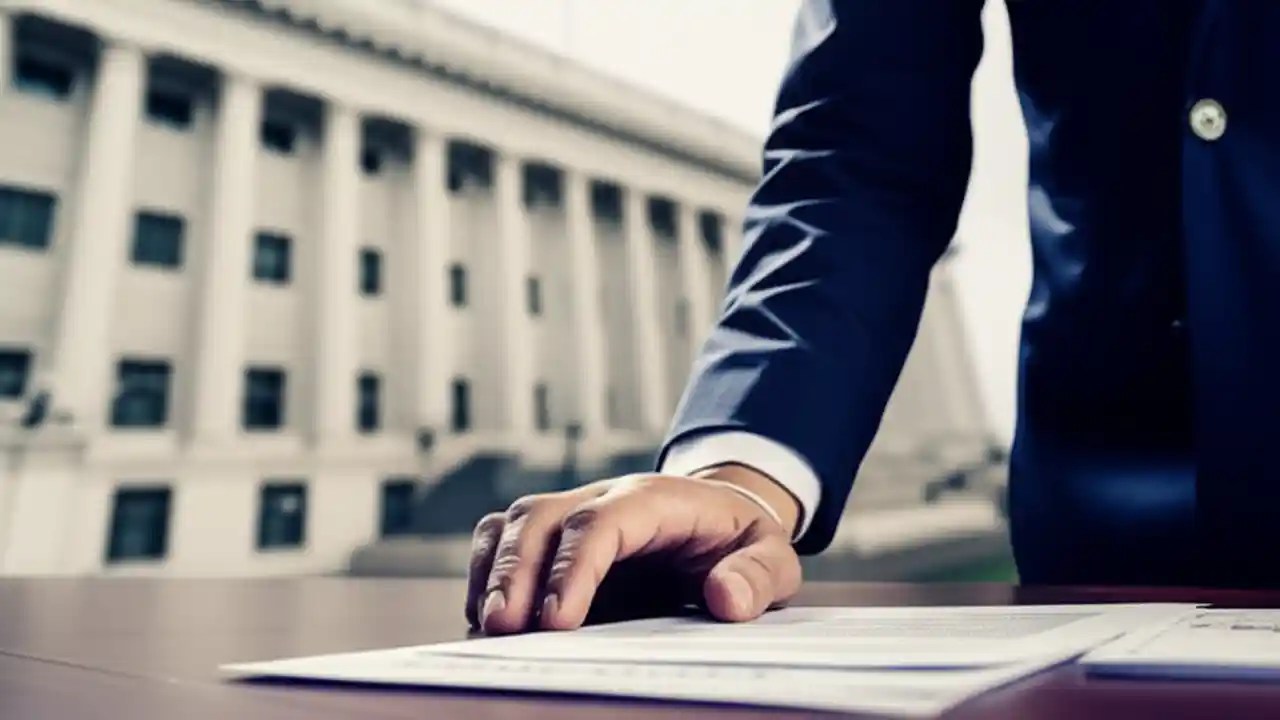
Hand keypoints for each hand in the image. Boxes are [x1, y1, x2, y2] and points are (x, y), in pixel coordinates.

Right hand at [465, 468, 802, 634]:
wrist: (722, 515)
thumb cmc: (740, 540)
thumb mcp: (772, 555)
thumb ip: (757, 575)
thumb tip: (725, 598)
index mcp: (654, 499)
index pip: (600, 522)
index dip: (573, 568)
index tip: (558, 621)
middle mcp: (603, 498)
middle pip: (541, 517)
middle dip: (515, 571)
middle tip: (503, 628)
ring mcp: (573, 513)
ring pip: (513, 524)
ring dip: (493, 571)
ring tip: (487, 626)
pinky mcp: (554, 538)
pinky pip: (503, 540)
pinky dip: (486, 573)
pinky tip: (486, 616)